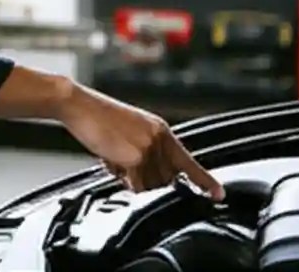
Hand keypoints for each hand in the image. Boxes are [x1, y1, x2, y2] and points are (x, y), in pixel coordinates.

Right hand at [57, 85, 223, 199]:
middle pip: (165, 180)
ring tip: (113, 157)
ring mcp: (150, 148)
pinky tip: (110, 159)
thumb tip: (144, 181)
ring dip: (133, 181)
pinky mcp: (136, 157)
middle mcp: (160, 138)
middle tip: (123, 164)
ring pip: (150, 185)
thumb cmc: (97, 118)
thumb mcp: (129, 133)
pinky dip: (123, 181)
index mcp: (161, 130)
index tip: (219, 194)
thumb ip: (144, 154)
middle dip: (147, 180)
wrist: (80, 105)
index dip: (205, 180)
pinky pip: (135, 185)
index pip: (188, 161)